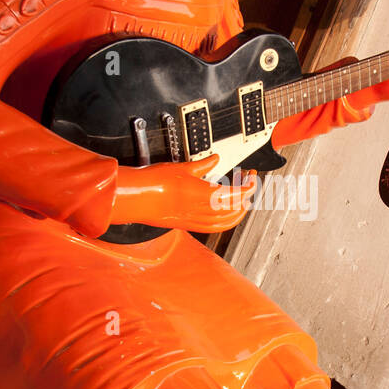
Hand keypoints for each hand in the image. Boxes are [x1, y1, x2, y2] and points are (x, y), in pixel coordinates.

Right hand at [110, 155, 256, 231]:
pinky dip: (225, 223)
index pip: (236, 193)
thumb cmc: (154, 183)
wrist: (136, 198)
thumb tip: (215, 159)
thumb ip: (203, 165)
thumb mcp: (182, 167)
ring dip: (238, 213)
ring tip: (242, 202)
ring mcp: (194, 220)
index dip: (249, 186)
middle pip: (234, 210)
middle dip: (247, 198)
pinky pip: (213, 228)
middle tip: (249, 185)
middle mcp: (202, 211)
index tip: (252, 177)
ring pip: (226, 222)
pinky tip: (225, 216)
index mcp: (204, 195)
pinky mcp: (187, 225)